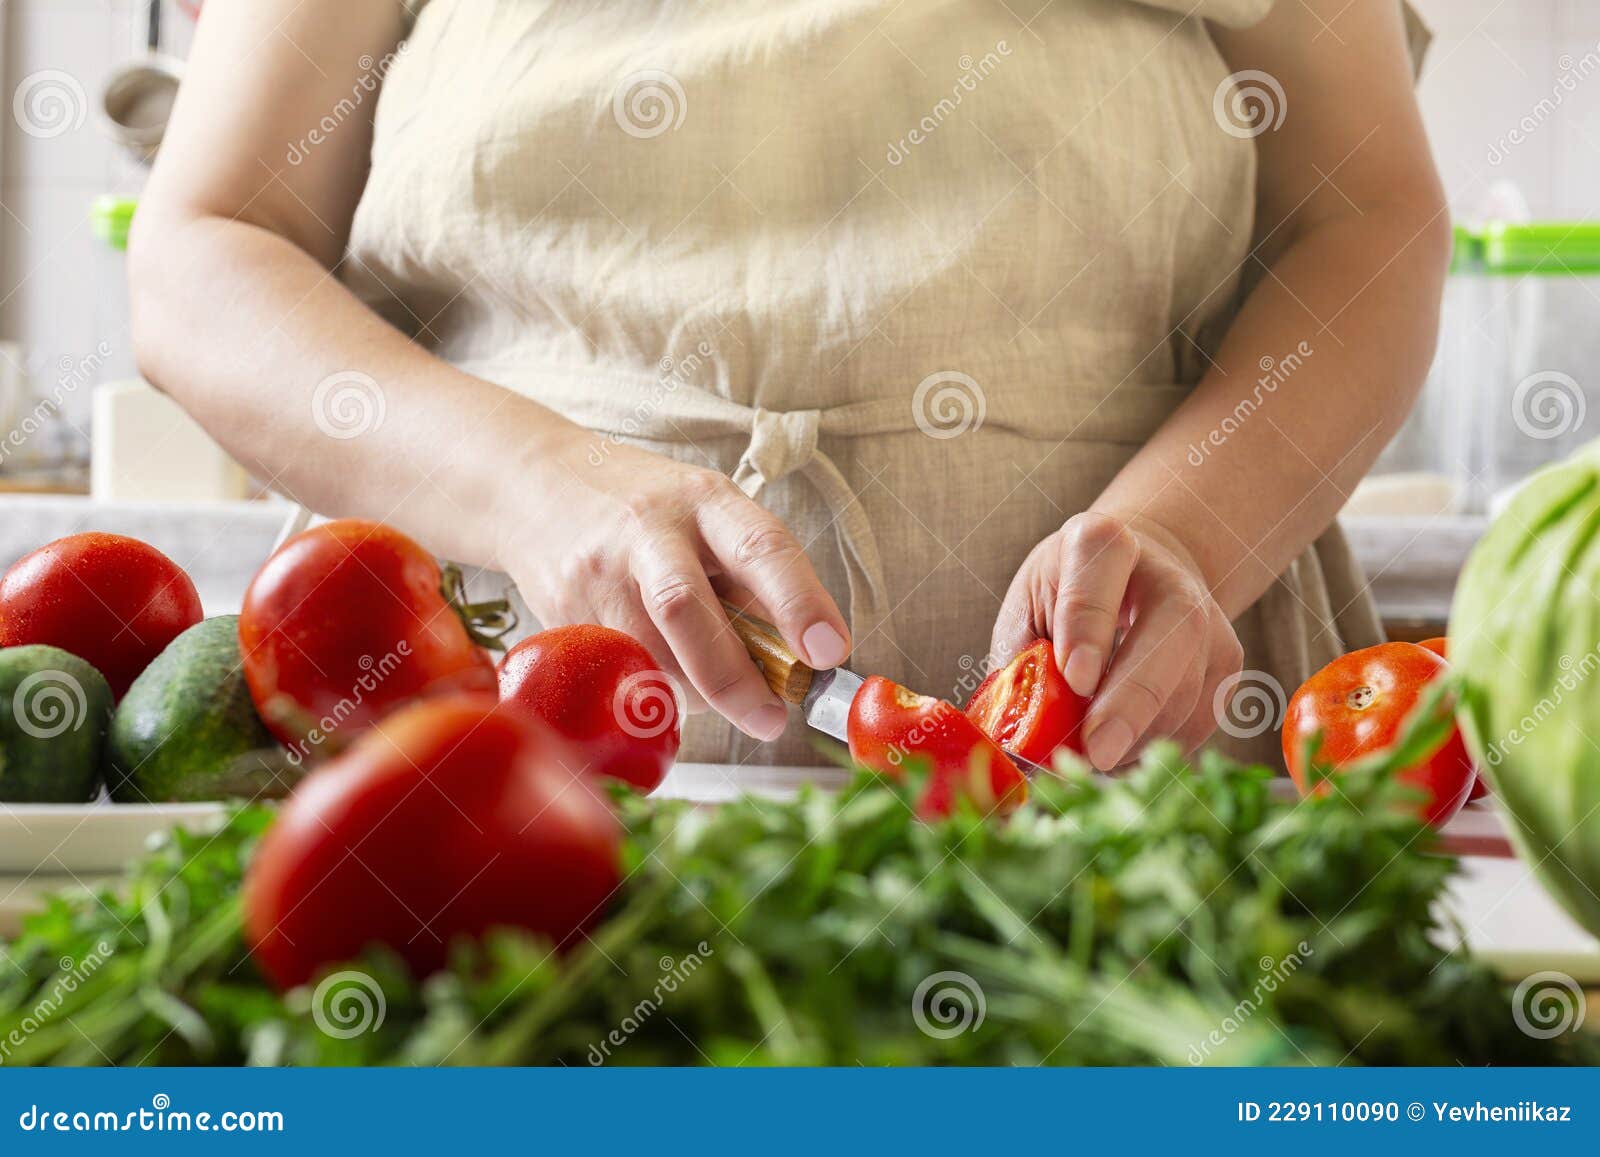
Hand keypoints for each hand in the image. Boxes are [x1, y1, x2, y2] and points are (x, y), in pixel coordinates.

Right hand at [497, 429, 850, 740]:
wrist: (535, 482)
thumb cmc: (648, 509)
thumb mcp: (709, 516)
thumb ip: (754, 580)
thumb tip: (805, 659)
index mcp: (705, 501)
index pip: (760, 548)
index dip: (799, 602)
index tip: (829, 653)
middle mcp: (647, 531)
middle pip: (685, 609)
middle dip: (733, 678)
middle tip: (770, 719)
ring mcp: (596, 572)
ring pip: (647, 655)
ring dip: (692, 693)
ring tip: (712, 692)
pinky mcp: (560, 611)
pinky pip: (616, 671)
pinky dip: (650, 690)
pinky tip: (658, 677)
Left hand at [990, 511, 1242, 770]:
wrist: (1142, 570)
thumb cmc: (1067, 594)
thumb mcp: (1028, 607)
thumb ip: (1024, 662)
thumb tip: (1018, 739)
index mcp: (1100, 543)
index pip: (1101, 569)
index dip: (1090, 626)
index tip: (1076, 679)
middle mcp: (1169, 577)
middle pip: (1173, 633)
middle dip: (1133, 701)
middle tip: (1097, 752)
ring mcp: (1210, 620)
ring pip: (1187, 692)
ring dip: (1136, 739)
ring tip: (1086, 758)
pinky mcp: (1227, 666)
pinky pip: (1196, 724)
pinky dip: (1154, 749)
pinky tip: (1118, 750)